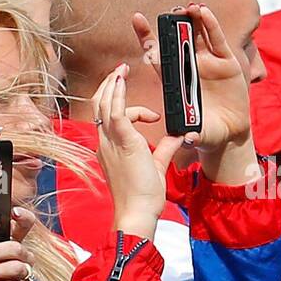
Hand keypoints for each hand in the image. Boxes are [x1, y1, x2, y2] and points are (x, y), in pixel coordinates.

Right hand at [92, 64, 178, 240]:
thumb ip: (167, 148)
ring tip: (121, 69)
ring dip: (112, 84)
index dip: (127, 111)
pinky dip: (117, 93)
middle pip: (99, 107)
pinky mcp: (122, 141)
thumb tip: (182, 135)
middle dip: (109, 86)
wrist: (137, 211)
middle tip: (120, 70)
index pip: (110, 120)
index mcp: (109, 150)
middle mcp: (105, 144)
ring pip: (103, 104)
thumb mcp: (157, 166)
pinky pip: (115, 111)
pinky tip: (121, 79)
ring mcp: (110, 142)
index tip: (151, 114)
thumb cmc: (143, 196)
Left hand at [133, 3, 254, 180]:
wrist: (228, 135)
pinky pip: (217, 40)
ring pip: (197, 35)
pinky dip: (211, 25)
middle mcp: (188, 68)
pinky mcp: (227, 62)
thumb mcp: (193, 132)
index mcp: (173, 81)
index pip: (156, 54)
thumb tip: (188, 138)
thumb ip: (190, 133)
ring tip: (187, 8)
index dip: (147, 36)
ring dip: (192, 20)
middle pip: (176, 40)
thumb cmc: (204, 132)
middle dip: (172, 24)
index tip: (136, 18)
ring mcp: (207, 63)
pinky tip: (204, 12)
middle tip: (169, 11)